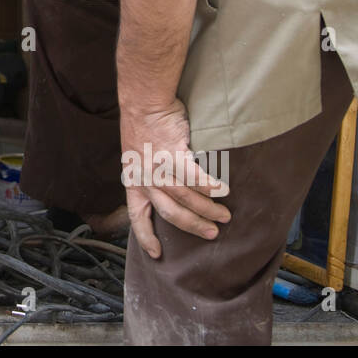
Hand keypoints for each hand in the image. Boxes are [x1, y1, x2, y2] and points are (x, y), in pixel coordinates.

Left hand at [120, 98, 230, 259]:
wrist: (144, 102)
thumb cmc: (144, 127)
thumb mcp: (137, 157)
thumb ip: (149, 176)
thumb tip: (167, 192)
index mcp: (133, 181)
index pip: (137, 216)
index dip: (146, 237)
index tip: (157, 254)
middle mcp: (144, 179)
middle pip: (170, 213)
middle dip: (193, 226)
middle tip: (211, 233)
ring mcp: (158, 168)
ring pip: (186, 197)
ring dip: (208, 208)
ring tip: (224, 215)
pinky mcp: (172, 154)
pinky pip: (194, 176)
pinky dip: (210, 186)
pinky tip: (223, 190)